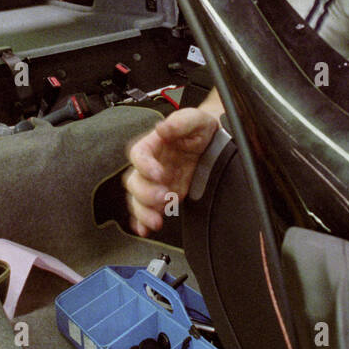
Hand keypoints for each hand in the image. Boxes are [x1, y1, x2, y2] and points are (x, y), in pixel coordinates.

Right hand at [123, 107, 219, 236]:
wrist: (214, 141)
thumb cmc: (200, 127)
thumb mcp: (195, 119)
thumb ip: (179, 122)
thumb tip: (162, 128)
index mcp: (153, 144)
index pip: (138, 155)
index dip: (144, 166)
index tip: (158, 173)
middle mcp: (151, 165)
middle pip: (134, 181)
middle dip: (145, 194)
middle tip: (163, 197)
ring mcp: (157, 182)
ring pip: (137, 200)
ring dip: (143, 212)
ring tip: (157, 220)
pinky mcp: (165, 196)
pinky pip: (147, 210)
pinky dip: (143, 221)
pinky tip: (145, 229)